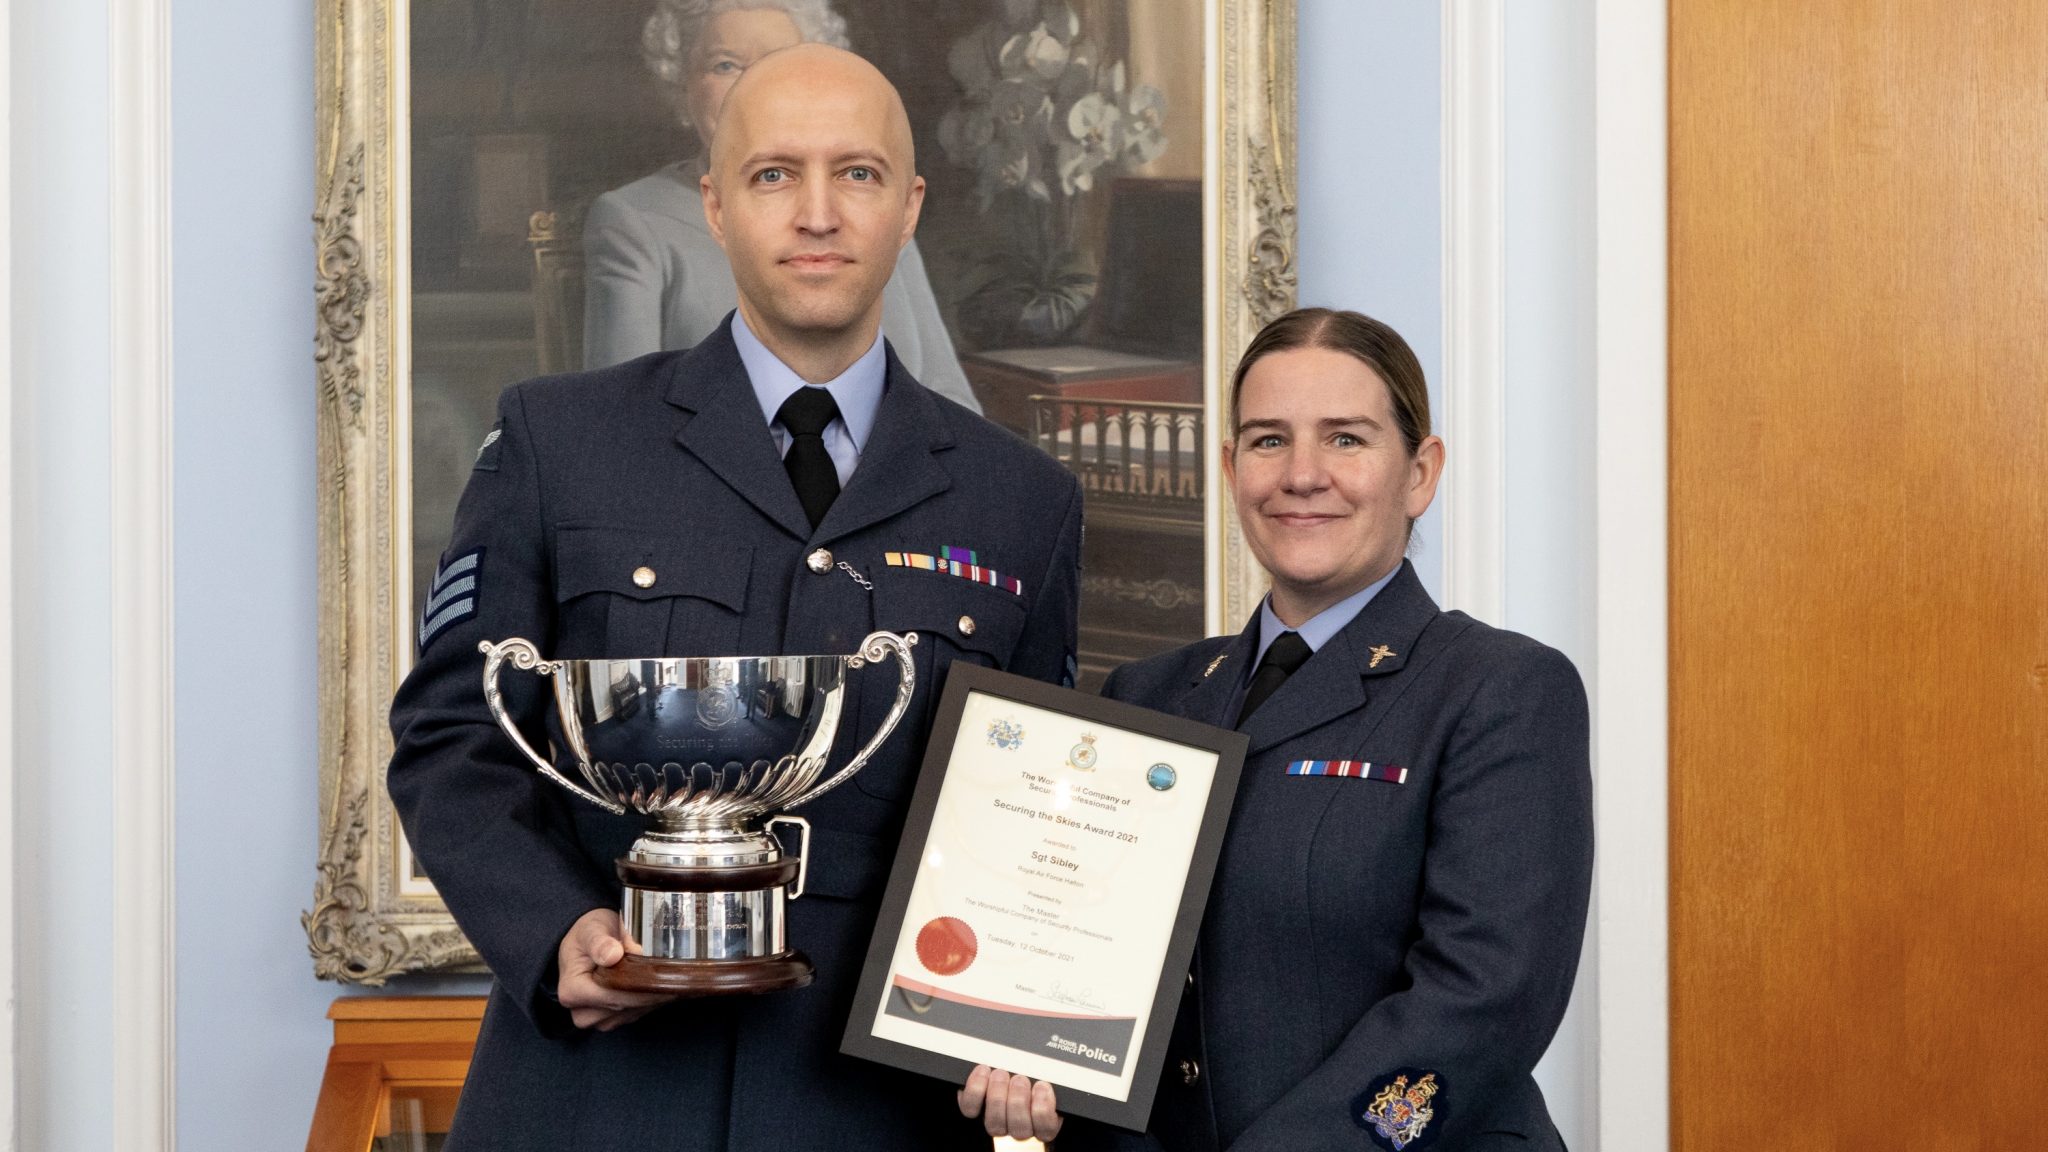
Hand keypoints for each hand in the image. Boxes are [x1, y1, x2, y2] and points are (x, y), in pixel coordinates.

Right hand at [556, 907, 670, 1030]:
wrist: (590, 941)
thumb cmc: (588, 934)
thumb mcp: (591, 930)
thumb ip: (599, 942)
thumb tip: (612, 955)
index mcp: (572, 991)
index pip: (612, 996)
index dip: (640, 986)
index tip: (662, 974)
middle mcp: (581, 1011)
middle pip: (625, 1006)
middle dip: (650, 991)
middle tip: (672, 972)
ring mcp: (596, 1019)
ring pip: (633, 1012)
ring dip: (652, 996)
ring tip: (664, 973)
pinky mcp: (611, 1020)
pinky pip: (635, 1014)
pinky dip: (649, 1000)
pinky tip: (657, 983)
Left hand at [958, 1065, 1062, 1142]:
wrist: (1007, 1058)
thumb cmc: (1034, 1065)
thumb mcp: (1048, 1067)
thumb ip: (1052, 1072)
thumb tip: (1050, 1071)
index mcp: (1043, 1119)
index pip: (1046, 1129)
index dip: (1043, 1111)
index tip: (1043, 1086)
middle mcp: (1019, 1125)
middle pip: (1020, 1130)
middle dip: (1019, 1101)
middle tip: (1020, 1078)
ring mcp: (996, 1120)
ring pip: (995, 1124)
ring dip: (998, 1097)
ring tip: (1001, 1074)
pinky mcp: (975, 1108)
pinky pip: (970, 1109)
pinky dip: (976, 1089)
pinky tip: (984, 1071)